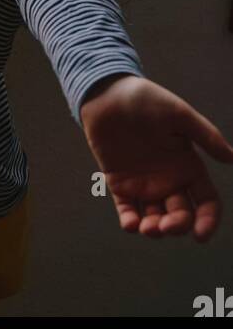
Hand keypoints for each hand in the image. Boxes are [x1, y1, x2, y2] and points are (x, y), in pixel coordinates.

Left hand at [80, 74, 232, 240]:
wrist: (107, 92)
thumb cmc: (146, 99)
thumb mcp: (179, 114)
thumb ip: (205, 135)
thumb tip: (232, 157)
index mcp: (187, 166)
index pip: (205, 202)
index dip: (207, 221)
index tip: (200, 236)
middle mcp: (168, 180)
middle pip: (180, 215)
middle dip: (177, 226)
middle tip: (166, 225)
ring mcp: (143, 183)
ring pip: (154, 218)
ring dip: (153, 228)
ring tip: (147, 227)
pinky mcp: (119, 183)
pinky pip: (126, 209)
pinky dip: (129, 221)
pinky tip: (130, 224)